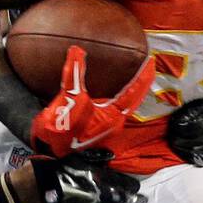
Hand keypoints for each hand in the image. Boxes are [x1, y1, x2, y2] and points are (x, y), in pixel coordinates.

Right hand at [24, 151, 145, 202]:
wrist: (28, 188)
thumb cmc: (46, 169)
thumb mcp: (70, 157)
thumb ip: (92, 156)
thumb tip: (110, 156)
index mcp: (91, 172)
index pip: (115, 177)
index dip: (127, 182)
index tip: (137, 187)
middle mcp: (94, 188)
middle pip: (118, 195)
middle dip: (132, 199)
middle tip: (145, 202)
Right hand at [29, 45, 154, 158]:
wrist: (51, 152)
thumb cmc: (63, 130)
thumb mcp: (68, 97)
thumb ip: (74, 74)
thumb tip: (77, 51)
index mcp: (113, 115)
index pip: (135, 91)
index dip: (144, 76)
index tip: (150, 61)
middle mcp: (114, 121)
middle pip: (133, 98)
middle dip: (139, 83)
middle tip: (145, 66)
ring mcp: (106, 125)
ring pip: (123, 104)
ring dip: (128, 90)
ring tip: (131, 75)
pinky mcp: (96, 126)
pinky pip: (111, 107)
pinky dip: (115, 96)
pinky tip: (109, 91)